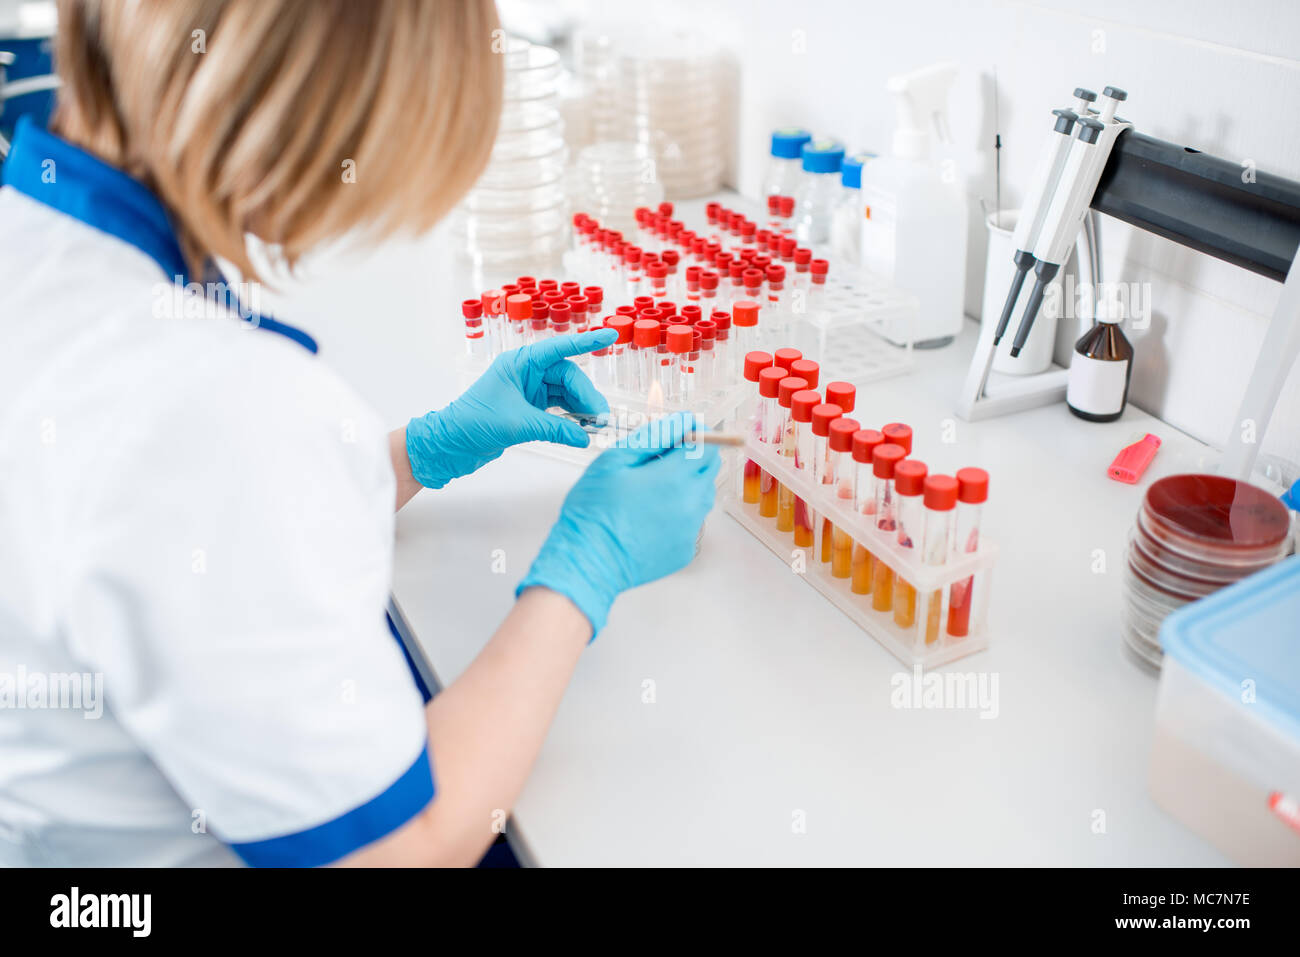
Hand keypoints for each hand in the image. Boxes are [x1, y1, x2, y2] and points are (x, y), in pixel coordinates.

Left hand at [405, 329, 616, 488]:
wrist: (450, 444)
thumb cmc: (472, 423)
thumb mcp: (518, 424)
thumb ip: (555, 429)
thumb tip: (584, 437)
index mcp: (519, 363)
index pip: (559, 348)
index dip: (586, 342)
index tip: (611, 334)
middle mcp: (525, 372)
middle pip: (567, 376)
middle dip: (586, 395)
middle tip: (600, 417)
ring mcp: (528, 390)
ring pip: (565, 394)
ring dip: (580, 408)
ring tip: (595, 425)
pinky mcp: (528, 409)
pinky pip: (558, 408)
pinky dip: (570, 418)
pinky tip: (580, 429)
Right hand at [516, 412, 721, 637]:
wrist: (588, 562)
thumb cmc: (594, 511)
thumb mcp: (615, 460)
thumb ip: (654, 436)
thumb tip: (683, 420)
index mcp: (675, 478)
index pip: (708, 445)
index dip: (695, 435)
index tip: (677, 435)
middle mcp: (692, 504)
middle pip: (709, 469)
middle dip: (692, 458)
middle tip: (658, 462)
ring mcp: (691, 530)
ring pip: (702, 495)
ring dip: (686, 485)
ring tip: (650, 491)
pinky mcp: (685, 549)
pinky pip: (691, 522)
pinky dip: (677, 513)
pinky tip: (648, 517)